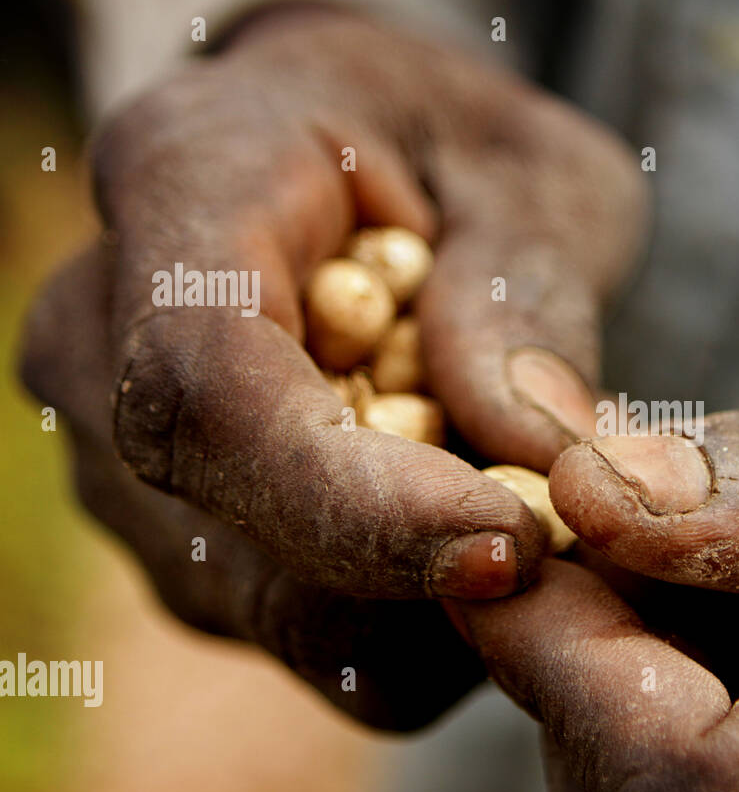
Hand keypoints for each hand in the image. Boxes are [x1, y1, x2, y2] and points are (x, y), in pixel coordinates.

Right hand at [20, 6, 645, 725]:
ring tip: (537, 510)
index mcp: (183, 185)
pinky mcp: (192, 548)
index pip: (211, 388)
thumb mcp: (535, 177)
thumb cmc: (462, 151)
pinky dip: (427, 622)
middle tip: (576, 537)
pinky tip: (484, 537)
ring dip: (440, 603)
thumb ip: (525, 298)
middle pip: (237, 533)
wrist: (386, 165)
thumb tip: (542, 458)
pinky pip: (318, 639)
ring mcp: (133, 460)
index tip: (510, 545)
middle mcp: (109, 339)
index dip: (355, 498)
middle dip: (428, 571)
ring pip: (284, 612)